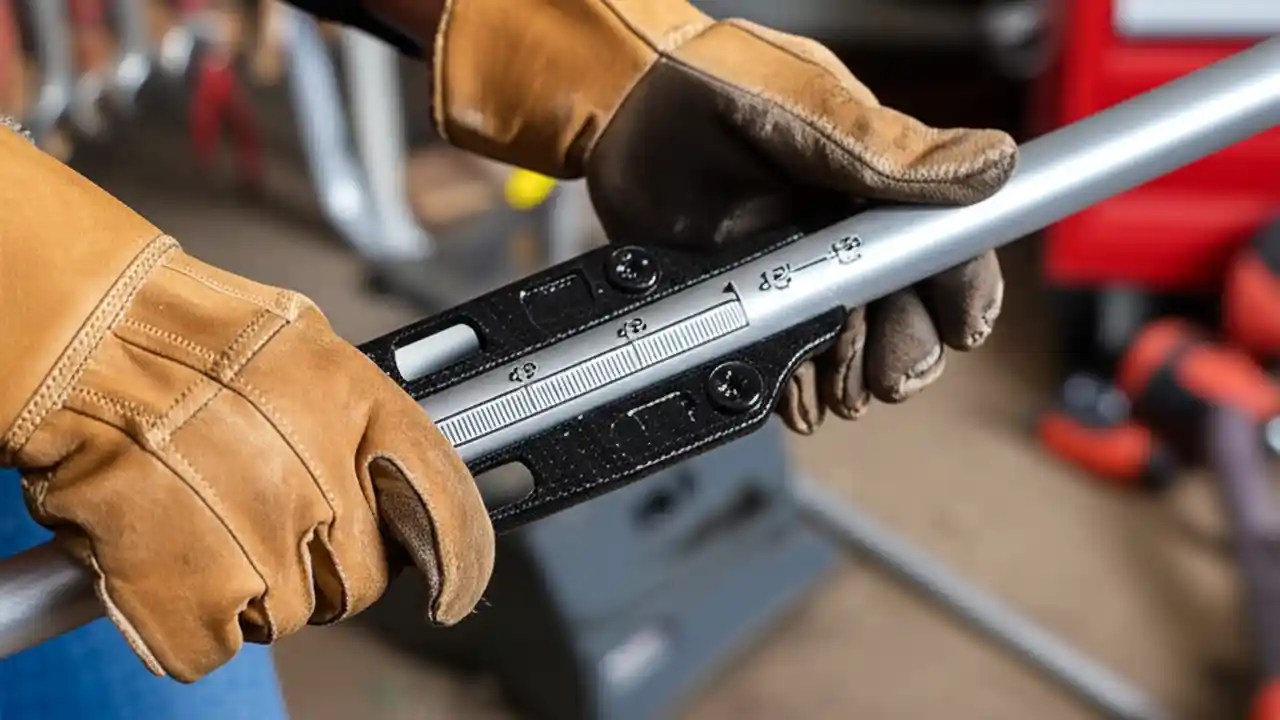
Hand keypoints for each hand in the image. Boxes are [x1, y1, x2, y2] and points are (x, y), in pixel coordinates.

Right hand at [0, 126, 493, 681]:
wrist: (87, 338)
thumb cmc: (189, 334)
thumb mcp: (310, 347)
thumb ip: (364, 415)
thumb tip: (402, 468)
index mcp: (364, 409)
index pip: (449, 511)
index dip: (459, 563)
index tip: (451, 590)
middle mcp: (324, 480)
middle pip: (365, 578)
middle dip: (328, 566)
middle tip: (276, 528)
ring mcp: (261, 539)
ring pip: (291, 614)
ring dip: (254, 588)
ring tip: (210, 527)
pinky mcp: (190, 589)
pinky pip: (211, 644)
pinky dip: (190, 621)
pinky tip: (171, 563)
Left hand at [426, 0, 1015, 433]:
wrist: (621, 115)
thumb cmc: (711, 82)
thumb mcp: (803, 103)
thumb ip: (884, 147)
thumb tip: (990, 163)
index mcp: (881, 182)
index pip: (948, 245)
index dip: (963, 291)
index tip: (963, 326)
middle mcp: (846, 233)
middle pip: (908, 312)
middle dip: (909, 354)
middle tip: (893, 375)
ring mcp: (797, 273)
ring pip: (851, 348)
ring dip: (854, 378)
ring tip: (840, 386)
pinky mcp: (748, 304)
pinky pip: (785, 360)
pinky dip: (797, 387)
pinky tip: (797, 397)